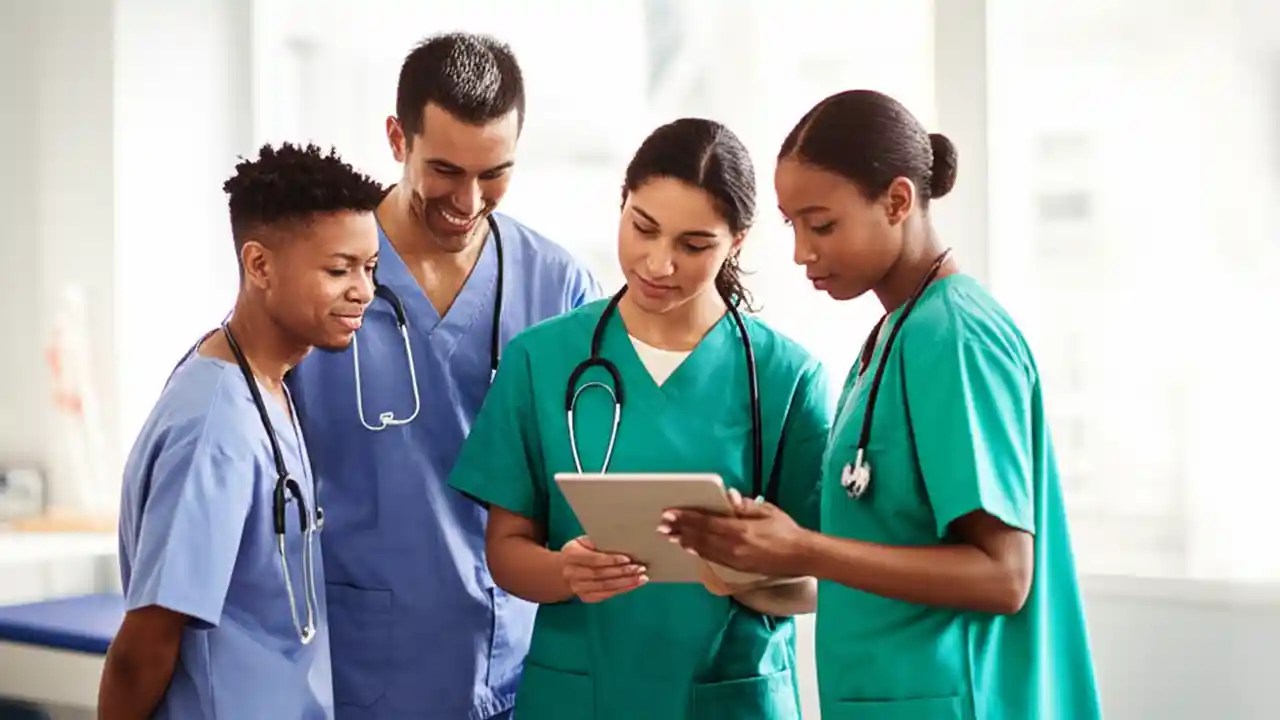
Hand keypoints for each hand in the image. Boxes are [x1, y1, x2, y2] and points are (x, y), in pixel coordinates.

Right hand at [559, 536, 647, 602]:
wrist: (561, 571)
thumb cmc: (578, 552)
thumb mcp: (582, 541)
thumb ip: (597, 541)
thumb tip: (621, 539)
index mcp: (571, 556)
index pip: (594, 560)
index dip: (611, 560)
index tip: (628, 559)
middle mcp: (573, 574)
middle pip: (601, 575)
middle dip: (623, 572)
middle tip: (640, 568)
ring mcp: (579, 588)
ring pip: (606, 587)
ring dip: (626, 583)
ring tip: (642, 578)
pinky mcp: (587, 597)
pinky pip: (607, 594)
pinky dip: (622, 590)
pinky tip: (634, 585)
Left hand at [659, 493, 811, 577]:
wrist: (801, 556)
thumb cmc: (786, 530)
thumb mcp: (767, 511)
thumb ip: (746, 506)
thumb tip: (729, 498)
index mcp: (740, 530)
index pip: (707, 522)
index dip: (687, 517)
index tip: (671, 513)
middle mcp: (733, 547)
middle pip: (701, 537)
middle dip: (680, 530)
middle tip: (662, 525)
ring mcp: (734, 560)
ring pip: (704, 549)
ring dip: (686, 542)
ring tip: (670, 536)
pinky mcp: (737, 568)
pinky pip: (712, 558)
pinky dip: (699, 552)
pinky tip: (690, 548)